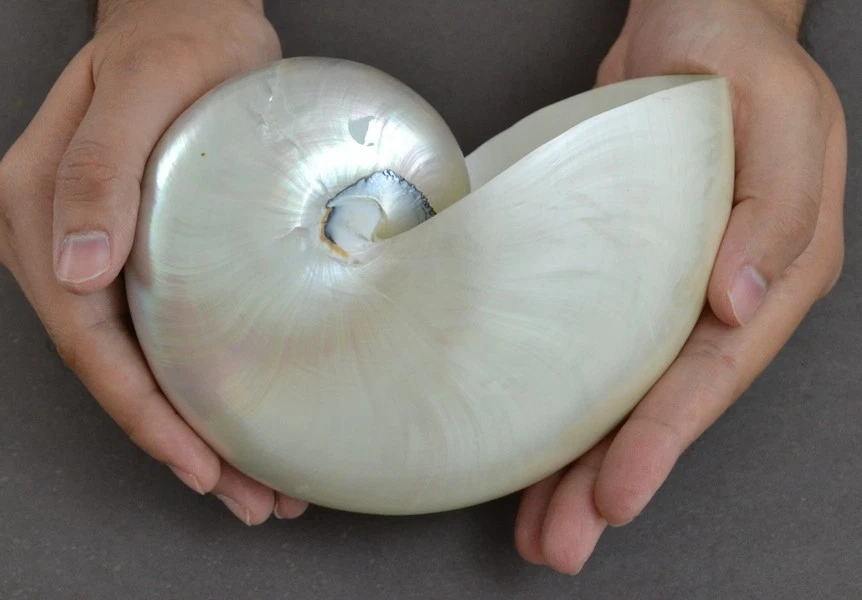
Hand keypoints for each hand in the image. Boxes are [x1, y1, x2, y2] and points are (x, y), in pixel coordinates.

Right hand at [0, 0, 308, 523]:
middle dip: (181, 444)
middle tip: (249, 495)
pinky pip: (160, 336)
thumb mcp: (138, 92)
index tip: (200, 464)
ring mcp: (95, 254)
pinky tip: (240, 418)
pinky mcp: (137, 254)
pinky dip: (200, 386)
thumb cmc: (175, 45)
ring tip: (256, 481)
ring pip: (141, 365)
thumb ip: (95, 173)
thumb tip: (76, 272)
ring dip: (196, 430)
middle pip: (117, 371)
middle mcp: (59, 246)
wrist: (191, 20)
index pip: (90, 344)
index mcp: (40, 216)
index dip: (145, 415)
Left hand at [514, 0, 845, 572]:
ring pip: (621, 394)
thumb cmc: (737, 63)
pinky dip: (563, 402)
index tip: (613, 496)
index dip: (662, 440)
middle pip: (661, 406)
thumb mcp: (778, 120)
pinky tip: (535, 443)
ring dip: (579, 462)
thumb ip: (773, 215)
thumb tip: (738, 299)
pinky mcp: (621, 277)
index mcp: (773, 272)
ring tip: (540, 525)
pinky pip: (592, 351)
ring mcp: (669, 291)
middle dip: (609, 480)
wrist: (692, 29)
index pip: (712, 374)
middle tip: (560, 543)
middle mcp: (720, 295)